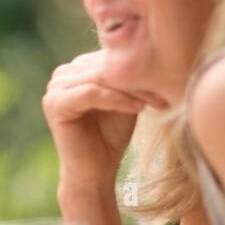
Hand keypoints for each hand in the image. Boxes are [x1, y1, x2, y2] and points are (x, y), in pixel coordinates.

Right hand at [42, 50, 162, 191]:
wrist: (94, 172)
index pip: (110, 58)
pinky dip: (117, 99)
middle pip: (105, 67)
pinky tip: (139, 108)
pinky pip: (91, 93)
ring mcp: (54, 88)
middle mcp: (61, 74)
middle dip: (137, 79)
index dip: (140, 68)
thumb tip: (156, 53)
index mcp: (76, 69)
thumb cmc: (112, 137)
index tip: (171, 82)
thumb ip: (129, 78)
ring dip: (130, 89)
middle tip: (166, 91)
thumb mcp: (125, 100)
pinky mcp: (53, 103)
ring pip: (99, 78)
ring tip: (155, 101)